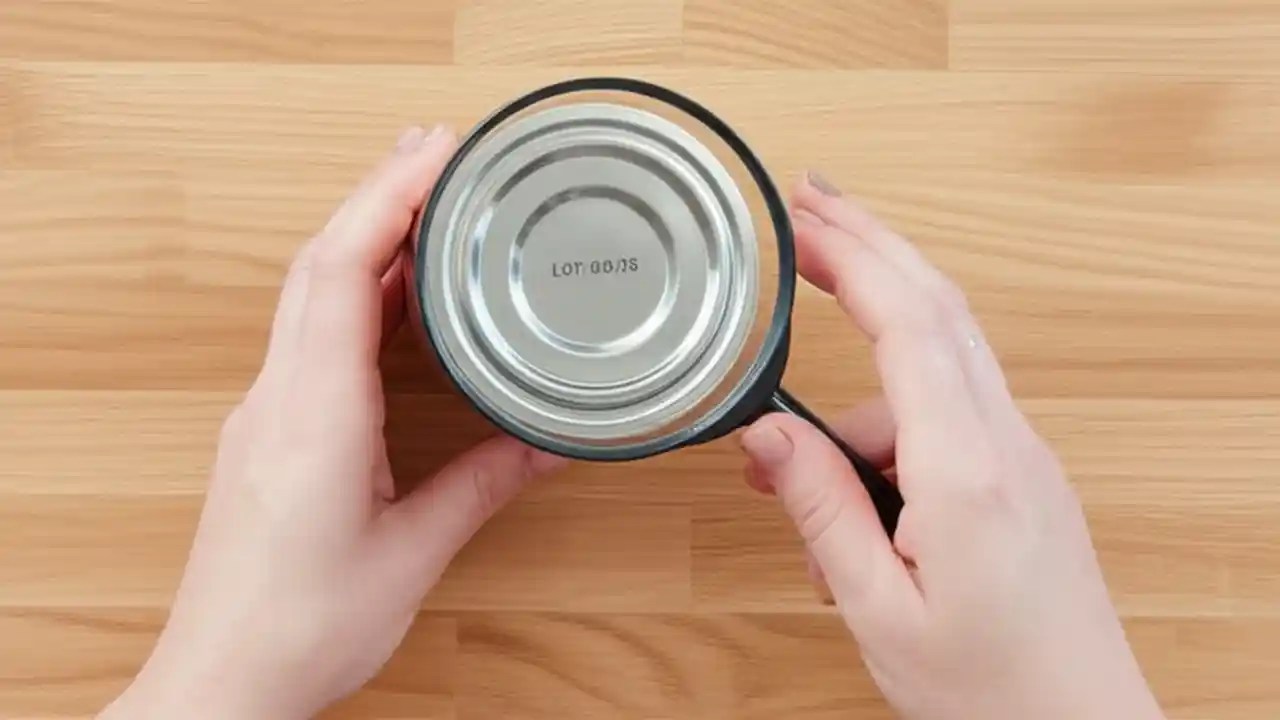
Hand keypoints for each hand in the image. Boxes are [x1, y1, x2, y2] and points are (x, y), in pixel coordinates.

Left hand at [100, 126, 567, 719]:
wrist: (222, 682)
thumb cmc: (300, 628)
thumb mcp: (413, 553)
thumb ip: (484, 484)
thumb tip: (546, 442)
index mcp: (315, 415)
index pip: (343, 272)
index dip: (388, 199)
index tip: (438, 152)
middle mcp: (279, 398)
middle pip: (321, 263)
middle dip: (379, 194)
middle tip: (440, 152)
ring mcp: (267, 412)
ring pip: (310, 295)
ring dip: (366, 238)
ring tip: (426, 203)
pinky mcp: (269, 432)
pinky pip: (309, 335)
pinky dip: (355, 293)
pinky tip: (395, 297)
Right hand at [738, 173, 1162, 719]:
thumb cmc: (991, 690)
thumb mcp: (877, 610)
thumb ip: (819, 511)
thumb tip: (766, 432)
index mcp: (966, 470)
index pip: (909, 322)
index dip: (853, 255)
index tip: (801, 218)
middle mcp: (1006, 443)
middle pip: (938, 305)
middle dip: (870, 242)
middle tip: (809, 202)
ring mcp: (1022, 454)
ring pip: (936, 364)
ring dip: (858, 386)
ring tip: (793, 471)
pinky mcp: (1021, 475)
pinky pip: (949, 411)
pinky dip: (889, 422)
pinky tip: (853, 494)